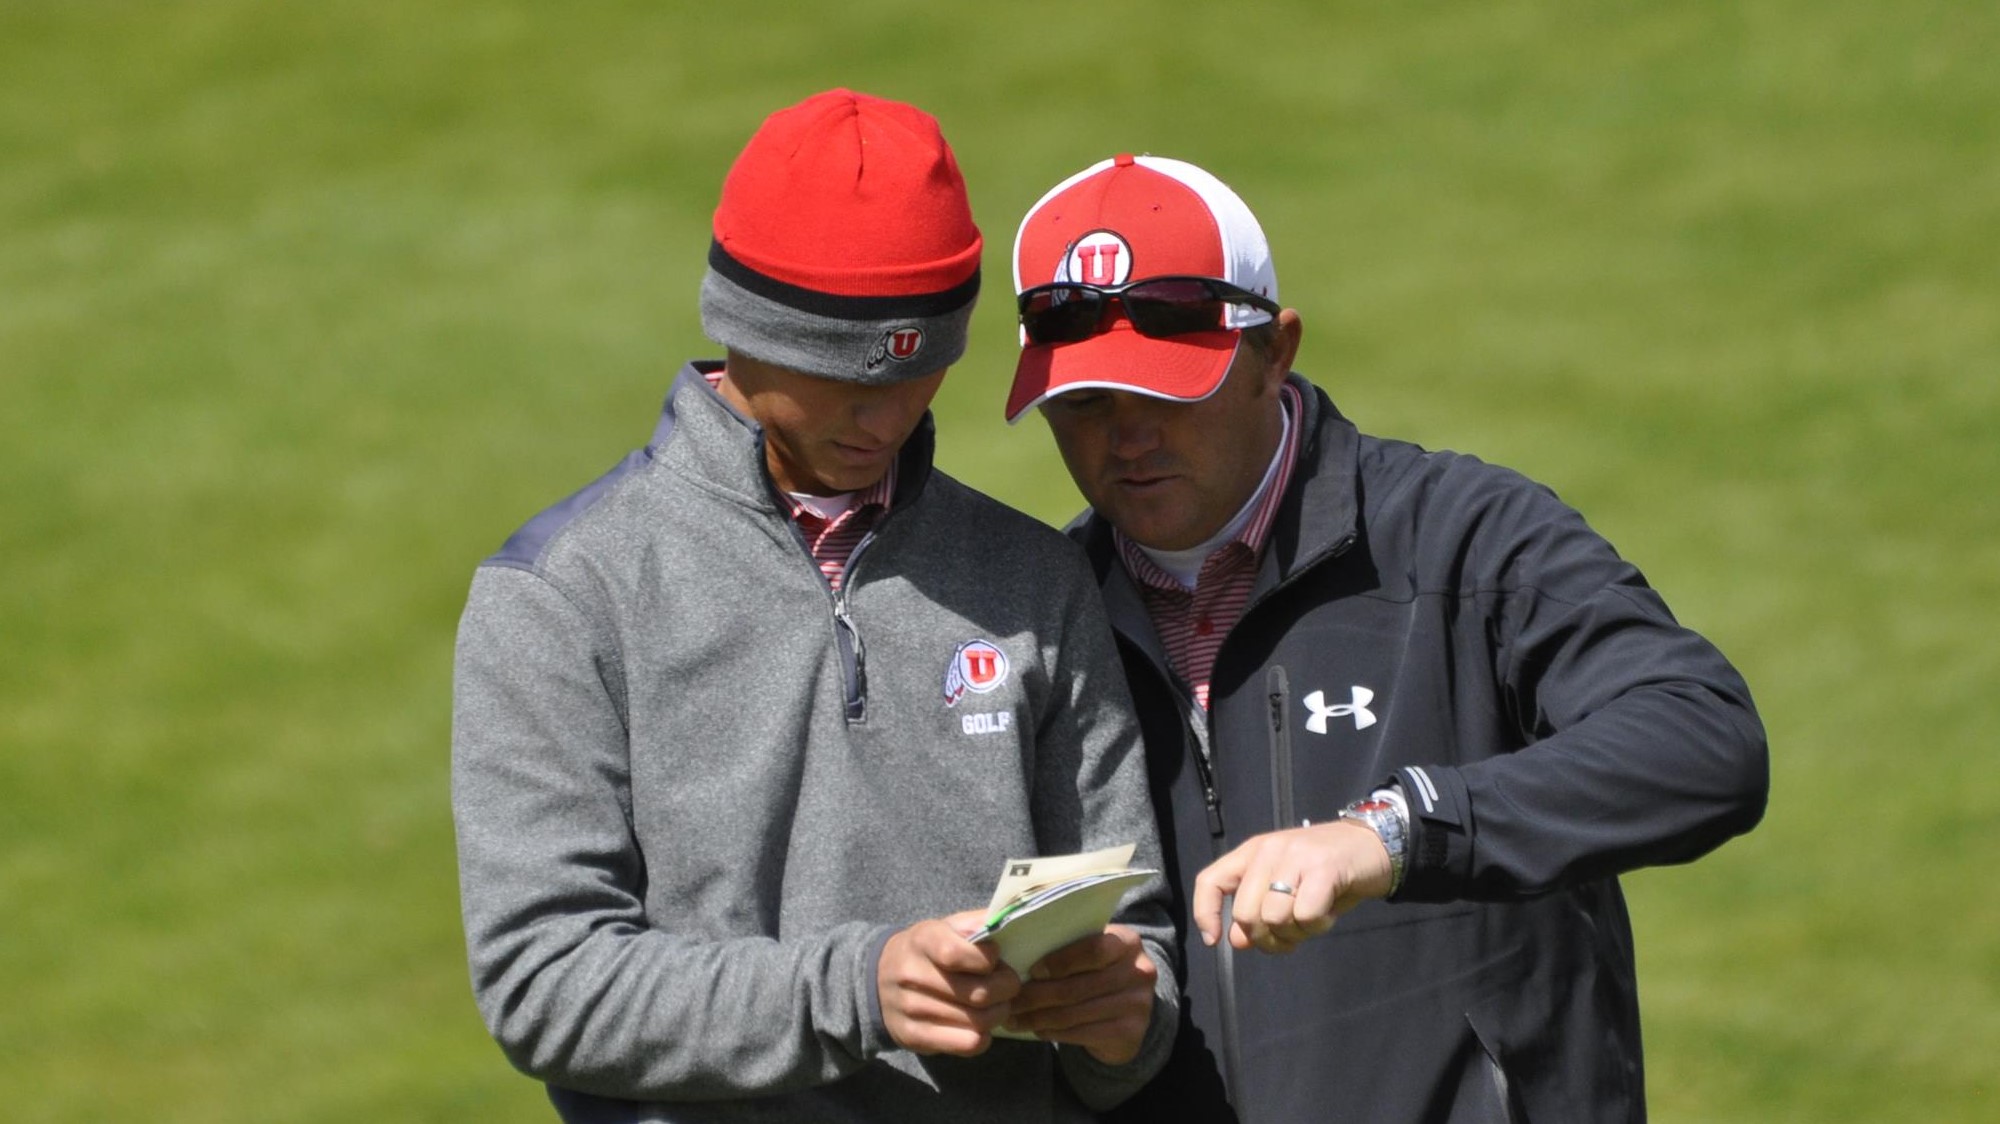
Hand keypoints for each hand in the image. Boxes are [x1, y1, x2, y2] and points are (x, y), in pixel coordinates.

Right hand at [877, 910, 1020, 1055]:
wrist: (877, 980)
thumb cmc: (926, 951)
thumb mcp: (945, 927)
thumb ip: (976, 923)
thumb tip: (1006, 922)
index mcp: (922, 940)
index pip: (957, 954)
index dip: (989, 959)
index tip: (996, 958)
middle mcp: (911, 975)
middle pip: (979, 993)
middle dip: (1007, 989)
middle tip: (1009, 985)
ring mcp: (911, 1008)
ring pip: (978, 1021)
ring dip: (999, 1013)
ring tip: (998, 1004)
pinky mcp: (913, 1037)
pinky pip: (967, 1044)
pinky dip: (984, 1037)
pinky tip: (981, 1025)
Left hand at [1005, 924, 1156, 1064]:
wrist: (1130, 1009)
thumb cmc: (1099, 972)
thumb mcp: (1094, 952)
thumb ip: (1069, 948)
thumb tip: (1017, 956)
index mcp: (1127, 942)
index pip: (1094, 949)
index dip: (1060, 961)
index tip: (1033, 970)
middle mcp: (1139, 972)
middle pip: (1078, 987)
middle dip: (1037, 996)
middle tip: (1009, 1001)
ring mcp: (1137, 1005)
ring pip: (1074, 1013)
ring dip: (1038, 1017)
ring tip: (1014, 1018)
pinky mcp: (1129, 1032)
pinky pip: (1081, 1033)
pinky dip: (1053, 1032)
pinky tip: (1036, 1029)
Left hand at [1192, 822, 1393, 953]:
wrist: (1373, 845)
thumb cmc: (1327, 872)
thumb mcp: (1286, 889)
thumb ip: (1259, 911)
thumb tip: (1237, 941)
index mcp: (1252, 853)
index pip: (1211, 881)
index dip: (1205, 913)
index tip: (1215, 941)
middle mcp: (1268, 850)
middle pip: (1246, 914)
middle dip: (1267, 939)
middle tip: (1290, 937)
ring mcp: (1295, 856)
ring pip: (1274, 917)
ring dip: (1295, 933)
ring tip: (1313, 921)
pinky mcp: (1323, 868)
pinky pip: (1305, 915)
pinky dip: (1317, 926)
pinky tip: (1327, 914)